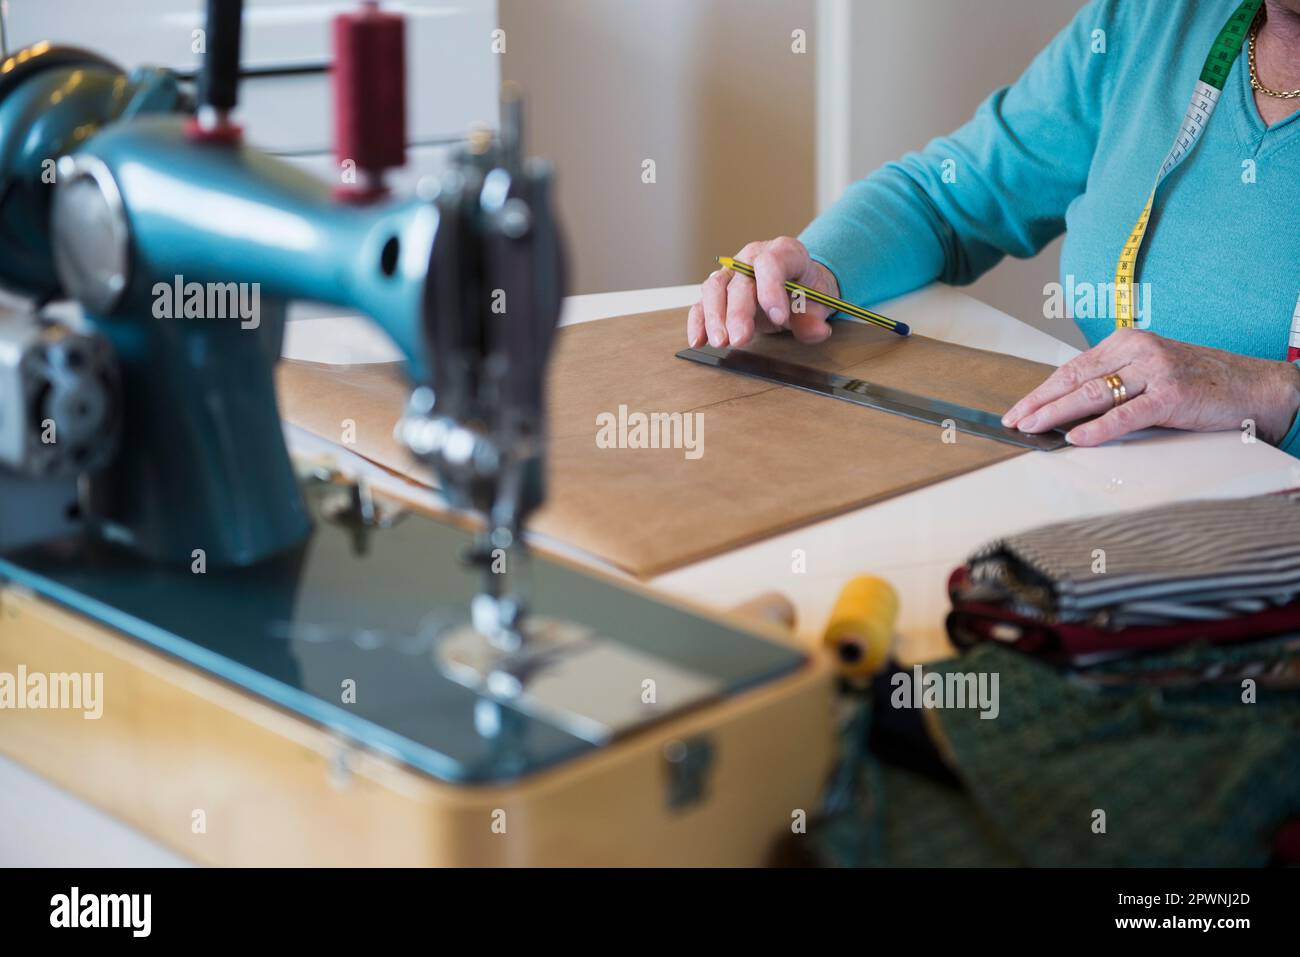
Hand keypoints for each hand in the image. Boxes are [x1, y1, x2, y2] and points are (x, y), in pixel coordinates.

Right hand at [687, 237, 839, 348]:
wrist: (796, 287)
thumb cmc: (806, 291)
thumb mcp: (820, 303)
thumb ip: (815, 318)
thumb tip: (816, 331)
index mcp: (783, 252)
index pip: (771, 262)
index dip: (771, 288)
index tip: (778, 316)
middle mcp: (752, 258)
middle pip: (739, 281)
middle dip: (738, 312)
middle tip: (741, 338)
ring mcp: (731, 274)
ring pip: (714, 288)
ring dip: (714, 317)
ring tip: (720, 342)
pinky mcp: (718, 293)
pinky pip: (701, 304)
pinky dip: (698, 322)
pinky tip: (698, 340)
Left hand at [1003, 328, 1299, 446]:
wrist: (1254, 387)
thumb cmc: (1199, 383)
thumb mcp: (1150, 373)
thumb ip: (1115, 383)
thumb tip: (1069, 408)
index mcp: (1127, 341)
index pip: (1073, 367)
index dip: (1041, 390)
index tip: (1017, 408)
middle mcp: (1138, 350)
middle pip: (1075, 378)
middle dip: (1039, 402)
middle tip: (1013, 420)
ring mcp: (1154, 371)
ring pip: (1093, 394)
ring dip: (1057, 413)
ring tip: (1032, 427)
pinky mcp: (1171, 395)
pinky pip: (1124, 414)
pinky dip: (1097, 428)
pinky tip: (1076, 438)